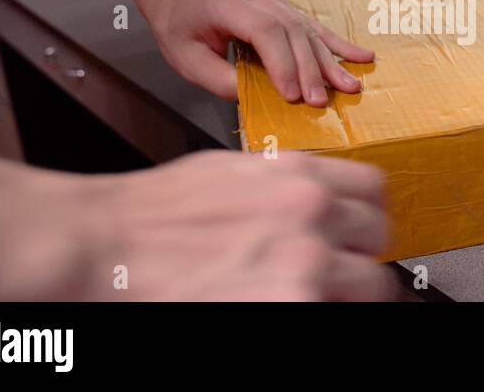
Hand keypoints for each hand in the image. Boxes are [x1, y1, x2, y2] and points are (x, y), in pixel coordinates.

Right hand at [88, 150, 394, 300]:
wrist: (103, 246)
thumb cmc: (152, 214)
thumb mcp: (231, 173)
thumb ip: (284, 184)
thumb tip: (316, 201)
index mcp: (297, 175)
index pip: (375, 189)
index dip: (367, 213)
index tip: (360, 230)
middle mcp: (311, 213)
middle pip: (379, 237)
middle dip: (361, 255)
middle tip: (339, 268)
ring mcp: (306, 264)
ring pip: (370, 284)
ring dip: (347, 290)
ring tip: (314, 292)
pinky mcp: (293, 304)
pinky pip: (334, 311)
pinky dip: (320, 308)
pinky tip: (286, 303)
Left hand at [141, 0, 373, 103]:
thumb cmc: (178, 25)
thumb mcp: (187, 60)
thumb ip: (222, 81)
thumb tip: (261, 100)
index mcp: (225, 2)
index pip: (264, 31)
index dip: (283, 64)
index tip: (293, 95)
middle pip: (291, 30)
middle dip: (310, 69)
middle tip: (323, 100)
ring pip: (306, 28)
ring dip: (330, 61)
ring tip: (351, 85)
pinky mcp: (282, 0)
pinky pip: (311, 24)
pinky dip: (336, 44)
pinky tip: (360, 55)